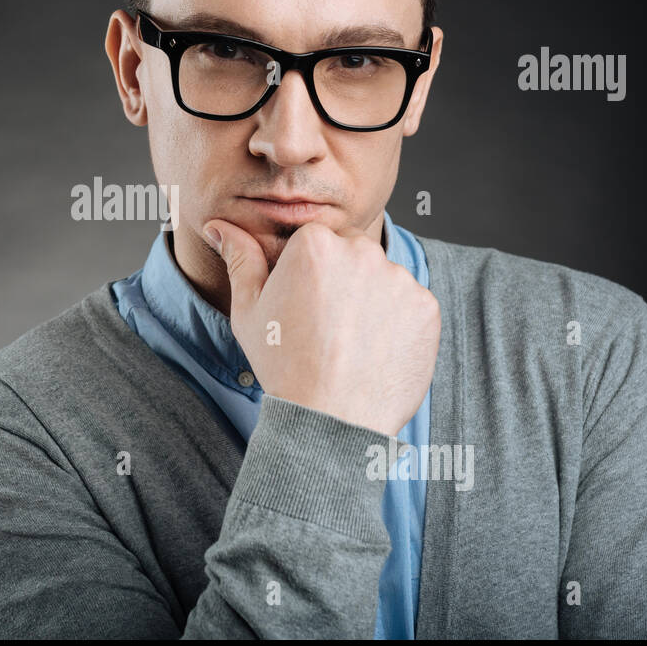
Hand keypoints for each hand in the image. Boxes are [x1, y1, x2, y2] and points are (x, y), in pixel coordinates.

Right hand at [202, 219, 439, 437]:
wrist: (331, 419)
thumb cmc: (284, 366)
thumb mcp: (250, 311)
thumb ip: (241, 260)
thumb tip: (220, 226)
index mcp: (315, 244)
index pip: (317, 241)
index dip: (308, 273)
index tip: (303, 305)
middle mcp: (362, 251)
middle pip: (353, 253)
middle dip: (342, 280)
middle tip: (326, 325)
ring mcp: (399, 279)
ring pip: (383, 278)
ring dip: (371, 300)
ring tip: (351, 342)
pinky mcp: (427, 306)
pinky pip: (410, 304)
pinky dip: (397, 323)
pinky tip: (374, 350)